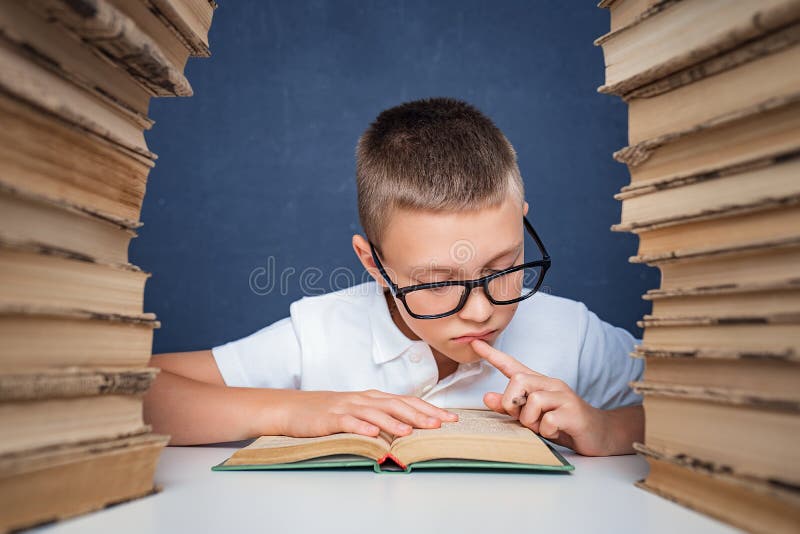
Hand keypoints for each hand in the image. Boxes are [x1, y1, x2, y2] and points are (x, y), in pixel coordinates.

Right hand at [275, 389, 458, 438]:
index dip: (430, 409)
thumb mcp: (358, 412)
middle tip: (439, 425)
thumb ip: (381, 417)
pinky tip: (373, 435)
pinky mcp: (330, 418)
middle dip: (420, 414)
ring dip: (393, 422)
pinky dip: (361, 427)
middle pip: (396, 404)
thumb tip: (411, 428)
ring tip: (410, 431)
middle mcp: (364, 399)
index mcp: (373, 398)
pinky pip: (348, 422)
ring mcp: (347, 407)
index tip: (450, 418)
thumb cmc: (328, 413)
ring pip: (374, 412)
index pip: (407, 401)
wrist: (293, 408)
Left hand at [471, 339, 614, 455]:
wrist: (599, 434)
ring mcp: (563, 396)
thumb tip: (488, 397)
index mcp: (539, 383)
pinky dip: (546, 431)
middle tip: (523, 418)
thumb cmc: (561, 424)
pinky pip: (548, 420)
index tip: (474, 344)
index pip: (512, 365)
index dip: (492, 355)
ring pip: (532, 402)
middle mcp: (551, 384)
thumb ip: (511, 407)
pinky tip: (555, 432)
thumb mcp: (532, 416)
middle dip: (513, 404)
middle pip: (518, 382)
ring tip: (542, 427)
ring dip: (531, 421)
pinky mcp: (573, 412)